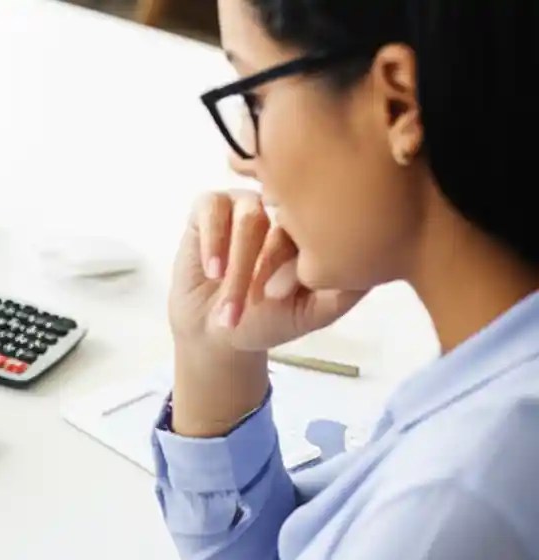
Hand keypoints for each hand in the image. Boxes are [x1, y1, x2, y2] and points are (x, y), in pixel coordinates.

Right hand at [168, 191, 365, 353]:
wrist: (216, 332)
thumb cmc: (268, 319)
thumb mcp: (316, 312)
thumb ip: (346, 291)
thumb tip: (375, 263)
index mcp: (313, 226)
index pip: (319, 224)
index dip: (300, 261)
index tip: (281, 298)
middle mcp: (282, 207)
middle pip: (286, 215)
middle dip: (271, 263)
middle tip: (261, 300)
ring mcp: (245, 203)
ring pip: (249, 216)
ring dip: (240, 265)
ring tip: (232, 304)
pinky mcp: (208, 207)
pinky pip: (212, 209)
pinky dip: (214, 243)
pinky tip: (213, 273)